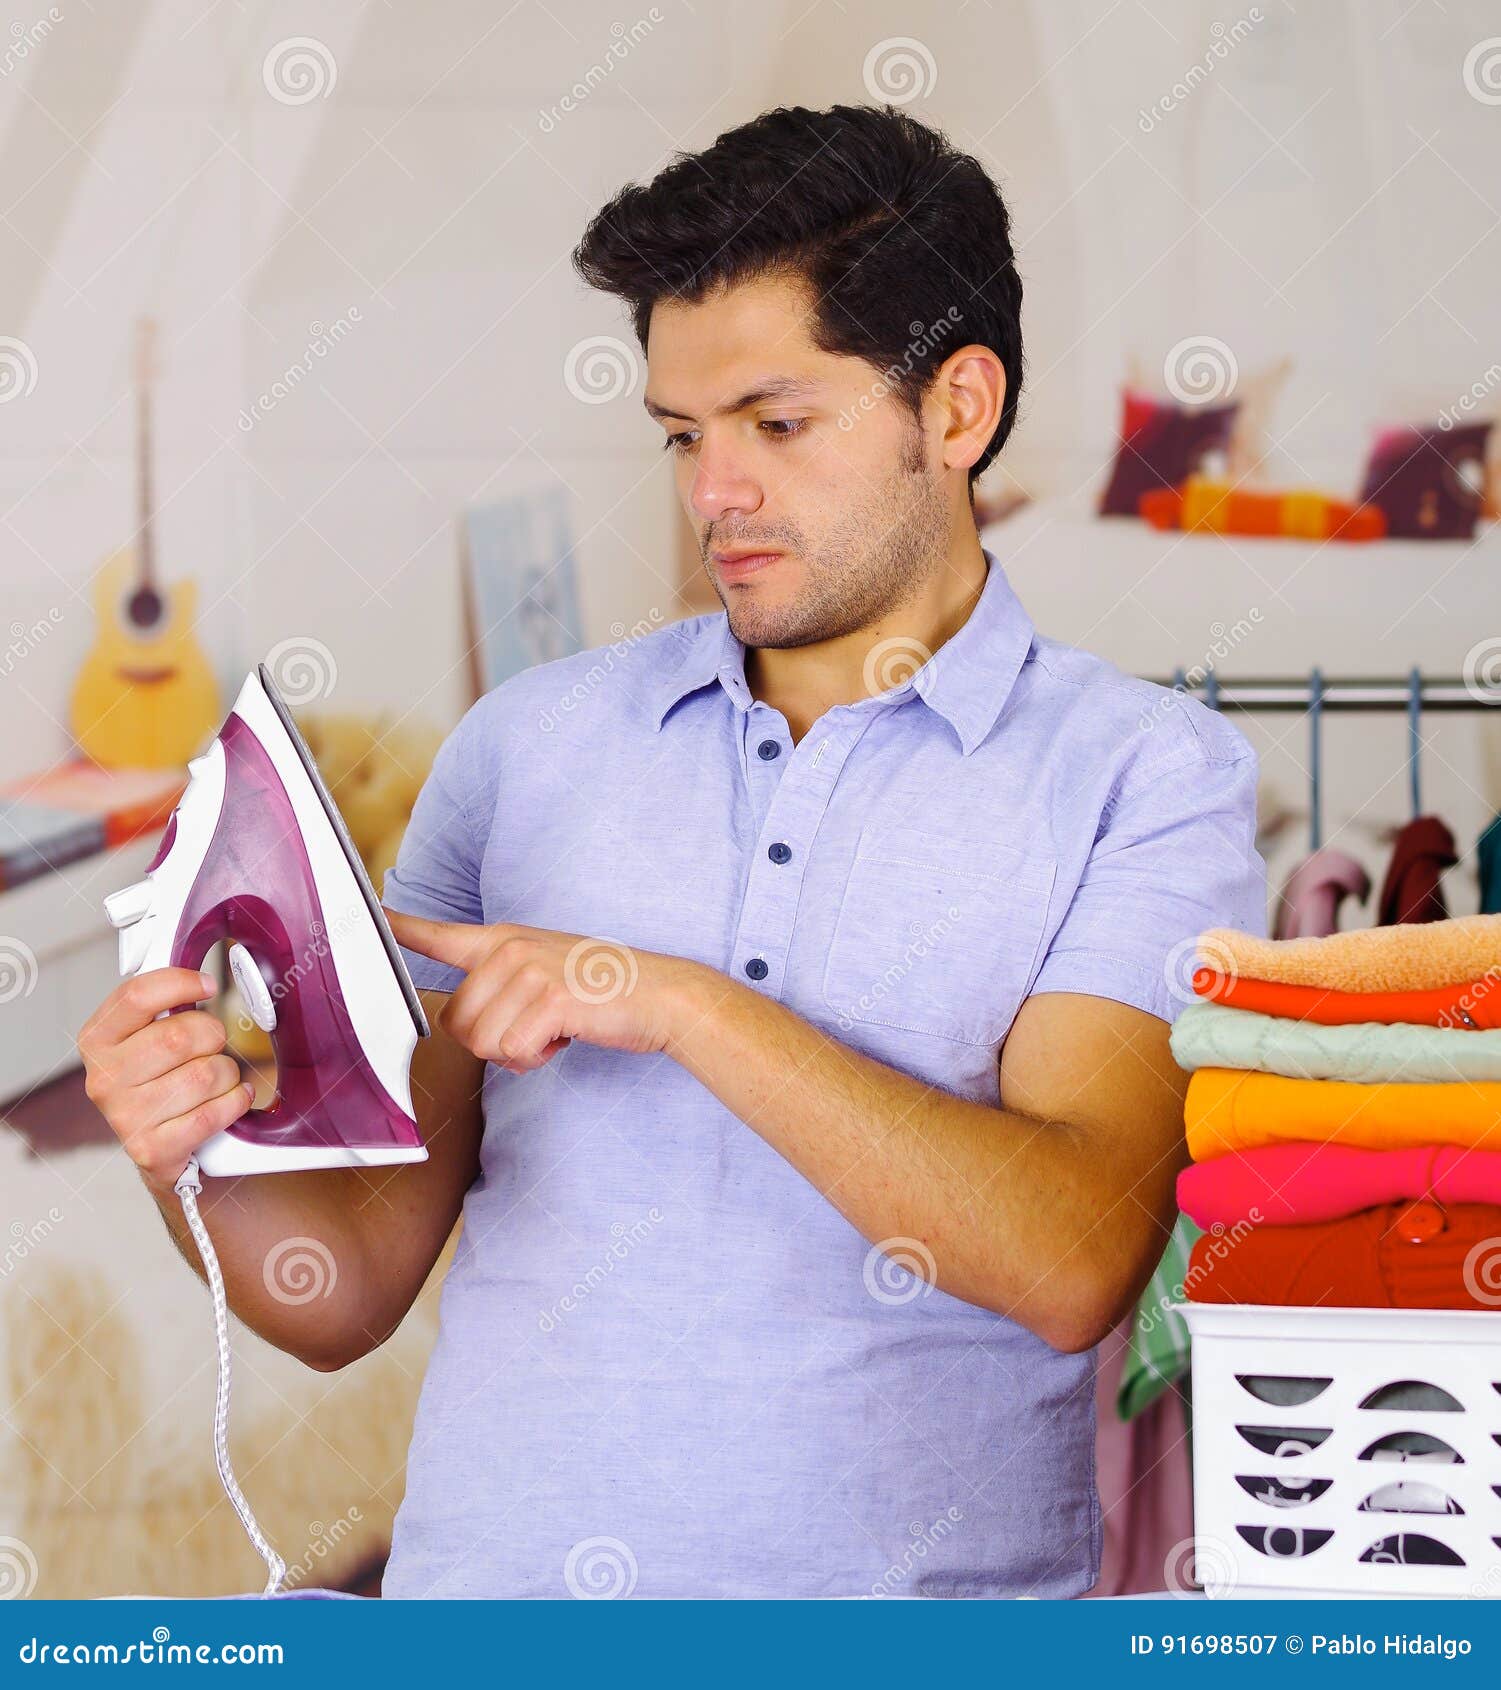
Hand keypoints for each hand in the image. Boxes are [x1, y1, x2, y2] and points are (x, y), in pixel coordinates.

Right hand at [78, 968, 253, 1192]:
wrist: (157, 1143)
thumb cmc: (156, 1079)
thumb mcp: (144, 1034)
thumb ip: (162, 1003)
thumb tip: (199, 978)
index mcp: (97, 1040)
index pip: (137, 996)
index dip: (181, 983)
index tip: (207, 984)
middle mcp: (104, 1079)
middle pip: (179, 1037)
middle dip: (212, 1035)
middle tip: (212, 1043)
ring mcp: (125, 1116)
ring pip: (204, 1075)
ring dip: (227, 1073)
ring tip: (217, 1076)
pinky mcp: (152, 1148)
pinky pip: (213, 1113)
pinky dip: (235, 1101)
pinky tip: (231, 1097)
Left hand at [383, 910, 702, 1071]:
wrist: (662, 995)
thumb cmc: (606, 992)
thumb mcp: (547, 971)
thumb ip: (502, 984)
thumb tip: (466, 1022)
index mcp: (504, 940)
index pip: (439, 935)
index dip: (399, 930)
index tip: (367, 919)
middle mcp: (509, 948)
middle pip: (456, 1023)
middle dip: (492, 1041)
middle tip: (537, 1026)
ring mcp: (527, 970)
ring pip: (482, 1043)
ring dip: (518, 1052)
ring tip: (556, 1027)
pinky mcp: (546, 999)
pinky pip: (512, 1052)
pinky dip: (538, 1058)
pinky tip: (566, 1035)